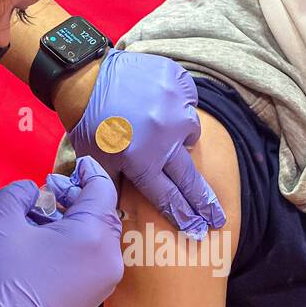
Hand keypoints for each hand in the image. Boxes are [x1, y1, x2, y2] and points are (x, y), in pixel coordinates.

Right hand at [0, 157, 123, 306]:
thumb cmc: (5, 279)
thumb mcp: (0, 221)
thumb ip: (19, 191)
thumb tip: (35, 192)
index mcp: (92, 234)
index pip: (102, 187)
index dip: (87, 171)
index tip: (70, 165)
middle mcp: (110, 255)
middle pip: (103, 210)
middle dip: (78, 196)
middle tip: (49, 193)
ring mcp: (108, 278)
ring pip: (100, 234)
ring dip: (78, 220)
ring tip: (45, 220)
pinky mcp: (100, 293)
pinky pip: (96, 255)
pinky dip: (80, 242)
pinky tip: (52, 245)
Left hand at [72, 50, 225, 238]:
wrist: (86, 76)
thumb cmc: (88, 121)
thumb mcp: (96, 160)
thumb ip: (116, 185)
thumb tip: (125, 211)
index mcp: (142, 161)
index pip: (169, 196)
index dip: (185, 215)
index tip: (200, 229)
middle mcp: (164, 138)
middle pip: (189, 178)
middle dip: (206, 202)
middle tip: (219, 218)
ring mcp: (175, 108)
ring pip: (191, 132)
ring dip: (179, 136)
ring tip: (160, 128)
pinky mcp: (180, 84)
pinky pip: (189, 101)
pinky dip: (177, 104)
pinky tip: (159, 102)